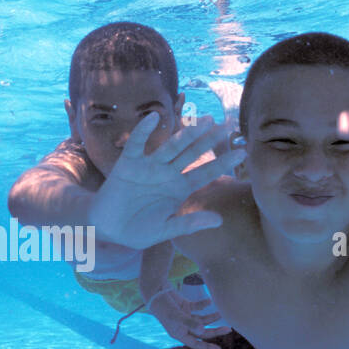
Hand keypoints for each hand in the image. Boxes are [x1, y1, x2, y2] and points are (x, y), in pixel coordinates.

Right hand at [89, 112, 240, 249]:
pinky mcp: (129, 164)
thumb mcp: (164, 230)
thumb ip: (189, 224)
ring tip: (202, 122)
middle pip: (192, 154)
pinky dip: (144, 131)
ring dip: (185, 134)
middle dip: (208, 140)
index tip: (242, 153)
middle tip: (226, 125)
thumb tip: (219, 220)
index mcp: (179, 189)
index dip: (222, 163)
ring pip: (170, 147)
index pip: (205, 173)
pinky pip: (137, 144)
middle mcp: (167, 174)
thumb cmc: (137, 230)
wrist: (107, 228)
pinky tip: (153, 118)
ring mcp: (149, 166)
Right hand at [146, 286, 230, 348]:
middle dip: (214, 330)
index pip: (195, 343)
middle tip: (228, 329)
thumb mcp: (177, 317)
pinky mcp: (185, 306)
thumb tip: (202, 331)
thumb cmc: (163, 307)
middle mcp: (183, 326)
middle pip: (202, 332)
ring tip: (221, 313)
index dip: (207, 347)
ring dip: (212, 317)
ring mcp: (185, 316)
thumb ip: (190, 323)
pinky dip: (204, 304)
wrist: (156, 291)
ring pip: (202, 319)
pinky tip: (209, 301)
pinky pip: (198, 307)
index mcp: (179, 333)